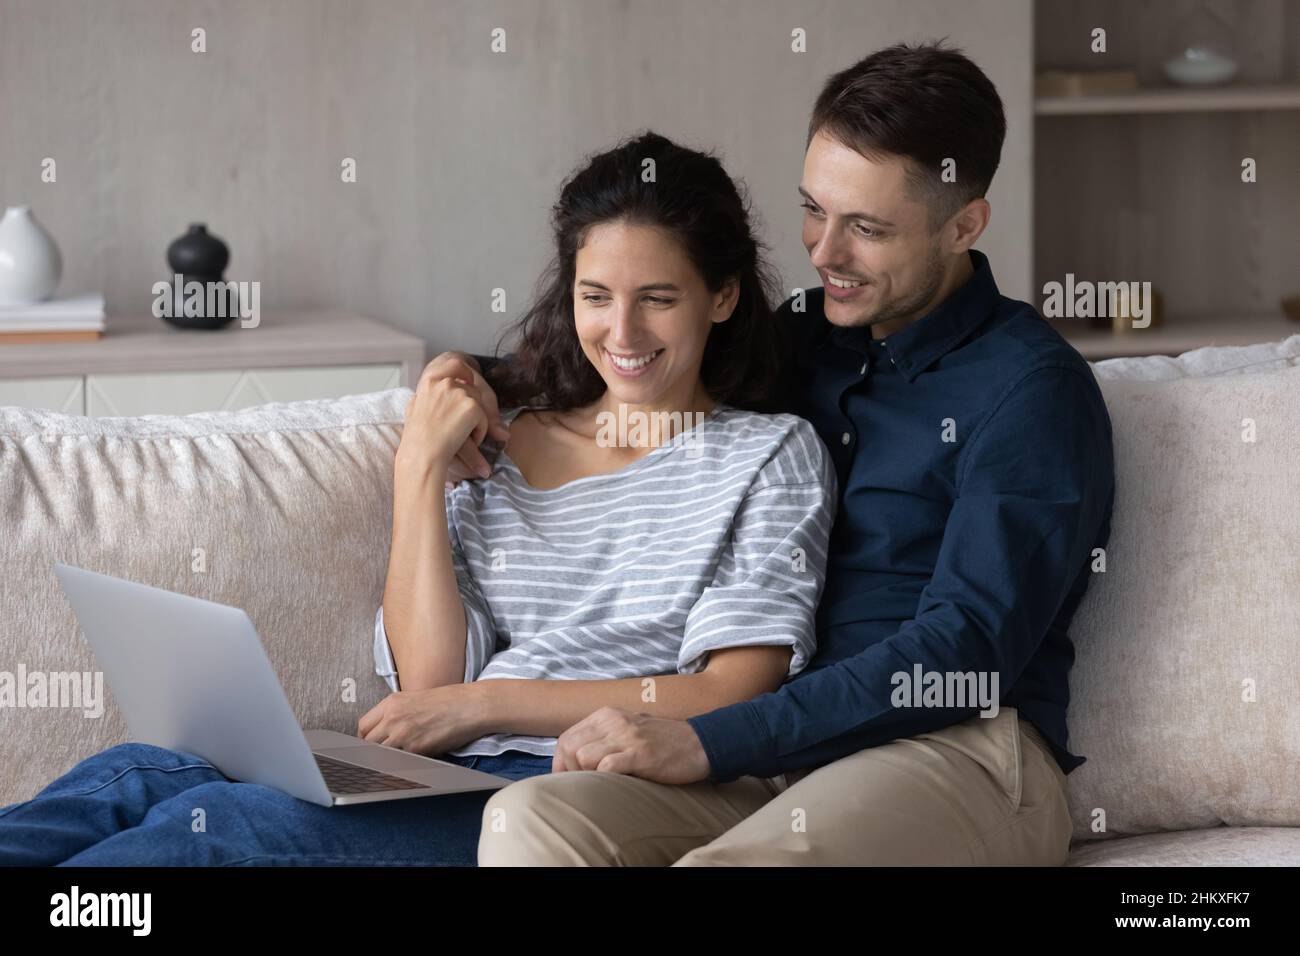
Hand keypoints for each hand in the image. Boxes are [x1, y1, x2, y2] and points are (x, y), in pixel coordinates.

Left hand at [357, 683, 491, 755]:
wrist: (471, 705)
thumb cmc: (449, 702)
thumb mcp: (415, 699)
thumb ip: (396, 714)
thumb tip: (384, 735)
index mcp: (391, 703)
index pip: (362, 727)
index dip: (365, 740)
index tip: (371, 746)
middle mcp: (393, 718)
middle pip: (367, 744)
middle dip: (373, 753)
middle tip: (382, 758)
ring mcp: (403, 734)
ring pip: (380, 756)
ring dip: (386, 761)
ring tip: (397, 762)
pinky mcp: (416, 749)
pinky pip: (399, 763)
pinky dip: (402, 766)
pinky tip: (410, 764)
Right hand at [397, 353, 507, 479]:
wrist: (422, 454)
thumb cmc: (415, 437)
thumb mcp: (413, 411)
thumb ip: (419, 400)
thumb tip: (416, 397)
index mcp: (429, 380)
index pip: (453, 364)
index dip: (465, 372)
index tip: (468, 382)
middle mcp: (445, 383)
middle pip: (472, 389)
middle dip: (472, 407)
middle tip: (460, 426)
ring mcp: (460, 393)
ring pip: (479, 405)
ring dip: (475, 421)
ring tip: (460, 436)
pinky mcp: (472, 407)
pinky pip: (484, 420)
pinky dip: (480, 432)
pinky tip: (466, 439)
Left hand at [551, 707, 712, 783]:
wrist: (699, 744)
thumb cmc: (661, 743)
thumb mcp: (627, 731)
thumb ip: (602, 739)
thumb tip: (573, 762)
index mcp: (606, 715)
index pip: (566, 738)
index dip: (561, 764)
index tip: (568, 781)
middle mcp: (613, 721)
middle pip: (569, 747)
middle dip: (567, 771)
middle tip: (579, 788)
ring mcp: (627, 737)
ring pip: (583, 757)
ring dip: (586, 776)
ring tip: (599, 786)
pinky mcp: (640, 754)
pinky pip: (606, 767)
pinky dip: (604, 779)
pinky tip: (615, 785)